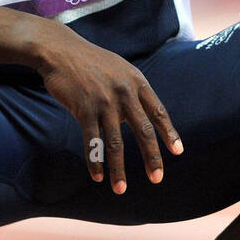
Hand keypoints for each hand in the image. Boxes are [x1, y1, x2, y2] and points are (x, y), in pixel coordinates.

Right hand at [35, 25, 182, 193]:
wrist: (61, 50)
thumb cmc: (91, 62)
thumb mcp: (120, 70)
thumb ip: (133, 91)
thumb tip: (143, 117)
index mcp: (137, 83)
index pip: (158, 112)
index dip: (169, 133)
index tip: (178, 152)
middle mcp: (125, 93)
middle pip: (143, 131)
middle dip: (151, 157)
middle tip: (157, 178)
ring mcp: (104, 101)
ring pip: (115, 142)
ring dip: (118, 169)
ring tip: (121, 189)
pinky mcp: (84, 109)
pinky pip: (92, 141)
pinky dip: (94, 161)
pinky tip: (97, 176)